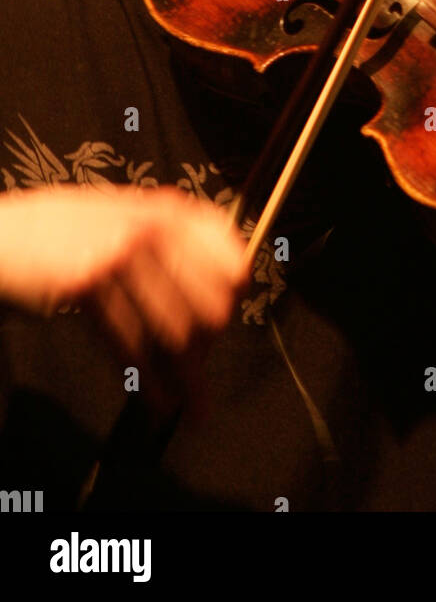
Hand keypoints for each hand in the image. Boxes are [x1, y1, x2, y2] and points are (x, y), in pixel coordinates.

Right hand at [0, 184, 248, 415]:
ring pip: (174, 332)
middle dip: (210, 341)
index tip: (228, 317)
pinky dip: (150, 384)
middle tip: (201, 363)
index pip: (227, 252)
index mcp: (165, 209)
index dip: (234, 290)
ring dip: (187, 378)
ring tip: (194, 406)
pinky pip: (132, 346)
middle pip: (209, 299)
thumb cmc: (62, 230)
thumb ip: (165, 235)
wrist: (3, 236)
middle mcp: (149, 228)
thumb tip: (215, 278)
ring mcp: (118, 255)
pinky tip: (160, 404)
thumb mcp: (123, 215)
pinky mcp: (87, 286)